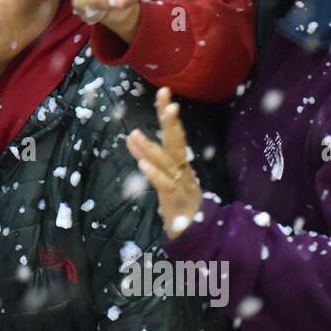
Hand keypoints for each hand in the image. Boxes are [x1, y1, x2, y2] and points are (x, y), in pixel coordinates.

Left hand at [127, 87, 202, 238]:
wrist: (198, 238)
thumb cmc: (180, 206)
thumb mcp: (163, 180)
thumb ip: (148, 159)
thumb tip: (132, 137)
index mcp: (181, 164)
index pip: (174, 135)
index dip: (168, 114)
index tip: (164, 92)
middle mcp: (184, 171)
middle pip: (177, 142)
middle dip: (170, 121)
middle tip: (165, 98)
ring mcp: (183, 186)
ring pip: (167, 164)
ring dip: (151, 149)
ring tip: (134, 135)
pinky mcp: (177, 203)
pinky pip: (166, 187)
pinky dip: (154, 175)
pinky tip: (142, 166)